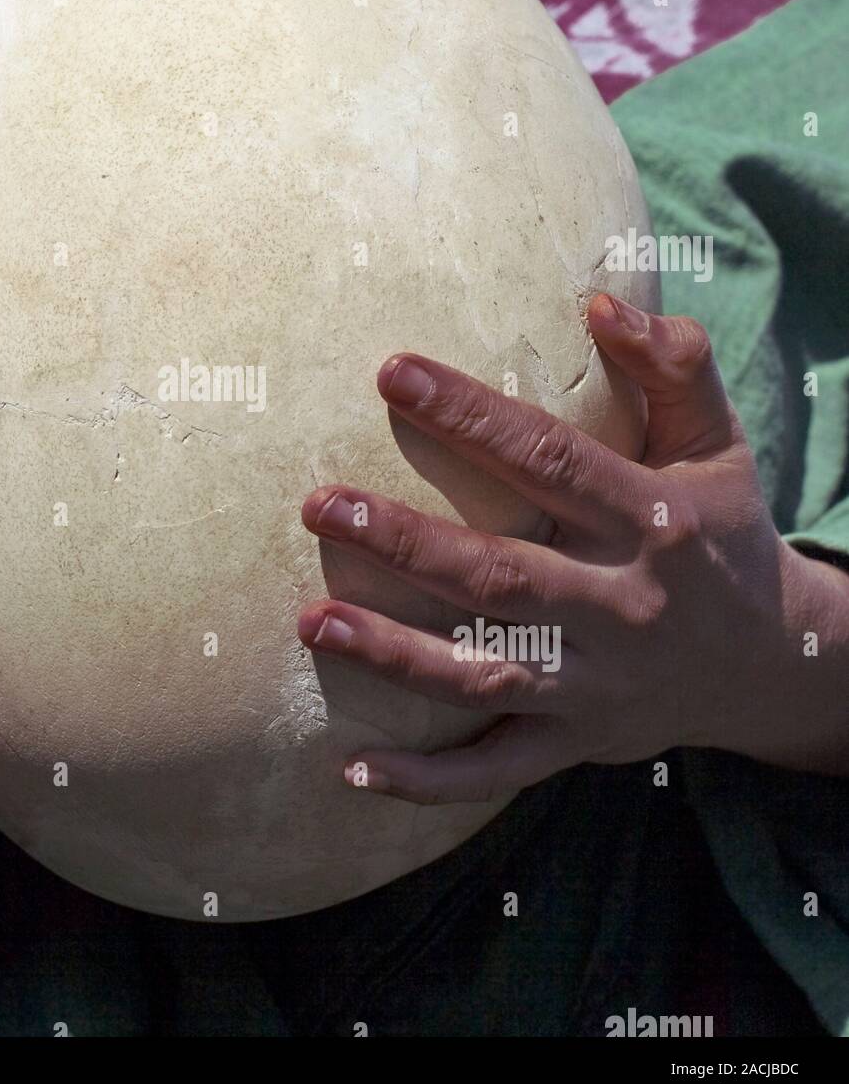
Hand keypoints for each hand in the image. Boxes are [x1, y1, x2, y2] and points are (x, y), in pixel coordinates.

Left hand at [297, 294, 848, 805]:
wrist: (773, 664)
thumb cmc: (722, 534)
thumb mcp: (716, 445)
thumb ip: (672, 367)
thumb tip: (597, 301)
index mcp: (656, 524)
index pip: (550, 460)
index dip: (470, 416)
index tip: (388, 372)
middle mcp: (622, 608)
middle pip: (500, 576)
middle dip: (405, 541)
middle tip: (318, 502)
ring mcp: (596, 685)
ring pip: (482, 674)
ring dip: (393, 654)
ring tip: (309, 620)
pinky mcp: (578, 742)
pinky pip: (499, 770)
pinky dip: (430, 782)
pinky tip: (353, 770)